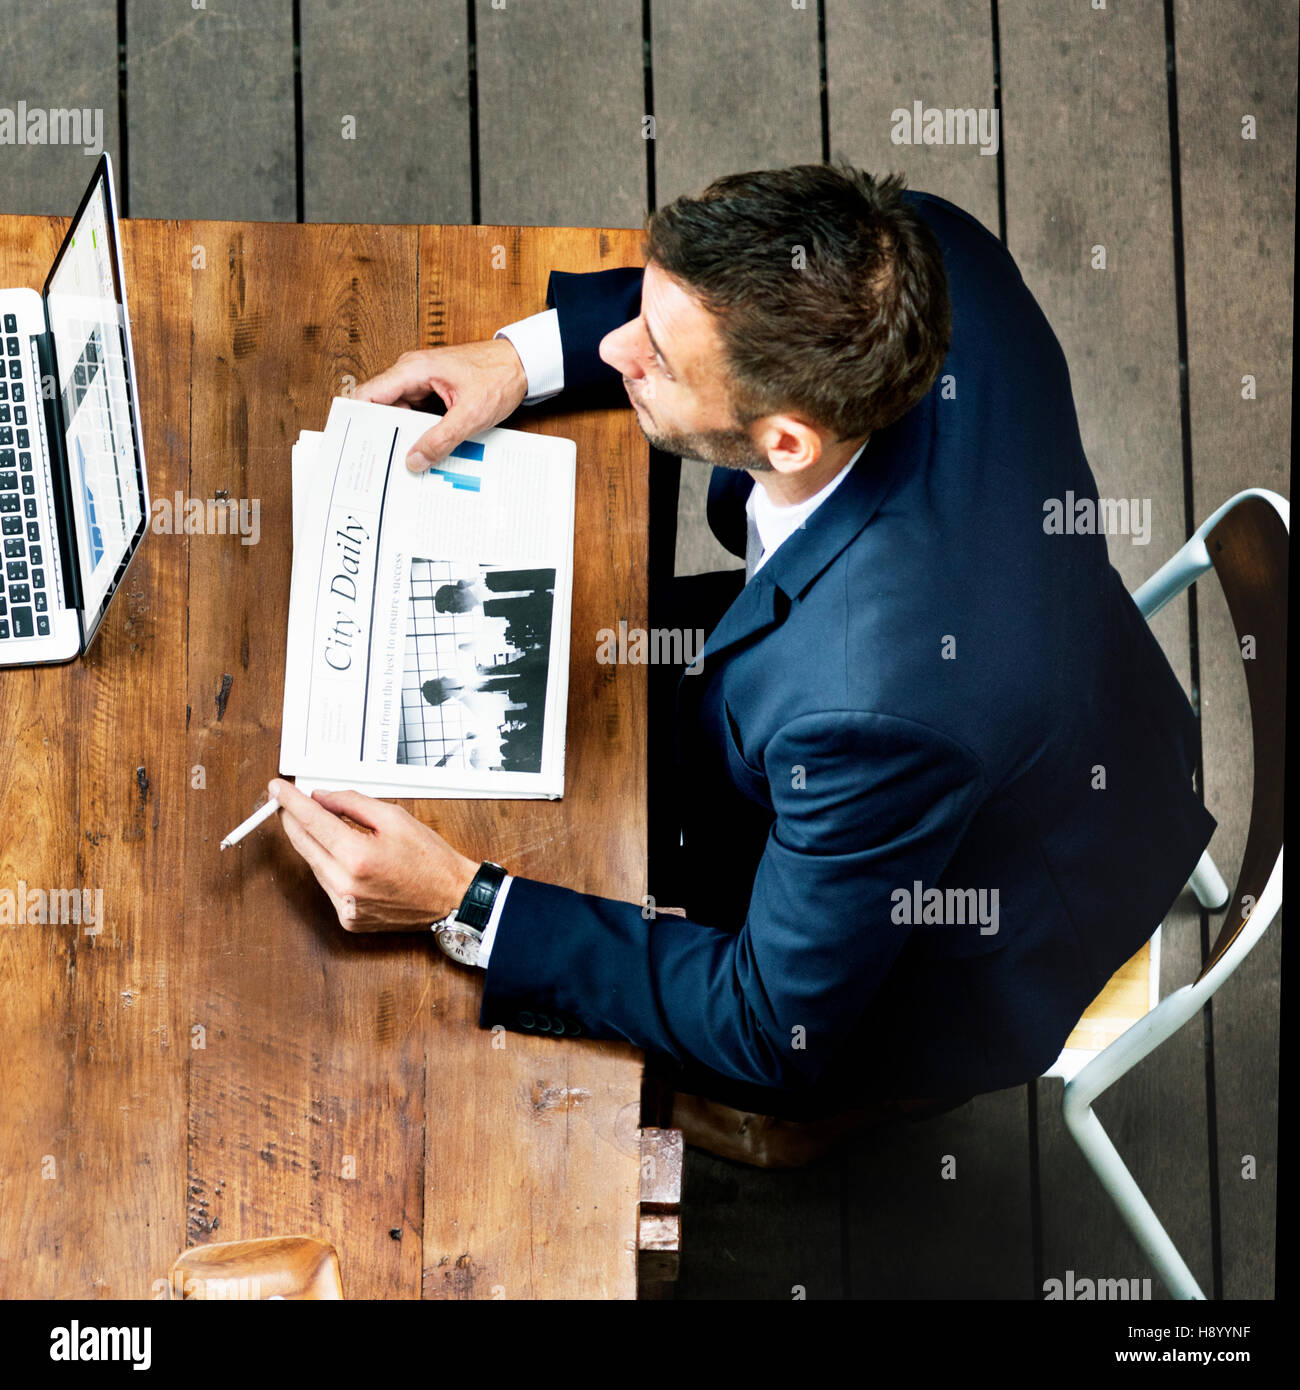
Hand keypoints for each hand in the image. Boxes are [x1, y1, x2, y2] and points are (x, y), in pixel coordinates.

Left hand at [270, 779, 480, 932]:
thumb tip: (321, 798)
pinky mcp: (347, 918)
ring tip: (329, 827)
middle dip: (293, 820)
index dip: (290, 802)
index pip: (311, 821)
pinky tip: (346, 858)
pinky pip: (326, 884)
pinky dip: (329, 866)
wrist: (450, 897)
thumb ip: (351, 803)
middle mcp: (346, 885)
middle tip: (288, 802)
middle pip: (302, 844)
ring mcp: (344, 906)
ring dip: (314, 843)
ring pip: (313, 864)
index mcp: (358, 856)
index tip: (277, 789)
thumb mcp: (394, 817)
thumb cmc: (429, 859)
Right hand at [354, 338, 527, 472]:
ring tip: (405, 459)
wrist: (521, 364)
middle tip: (384, 462)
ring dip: (403, 434)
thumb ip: (440, 439)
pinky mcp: (432, 391)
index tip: (357, 444)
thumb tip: (414, 460)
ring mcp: (421, 382)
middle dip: (382, 433)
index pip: (368, 394)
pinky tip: (423, 448)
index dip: (358, 420)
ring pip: (400, 413)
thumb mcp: (470, 415)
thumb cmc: (498, 377)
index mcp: (413, 370)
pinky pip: (415, 413)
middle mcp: (411, 372)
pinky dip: (418, 430)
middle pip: (382, 407)